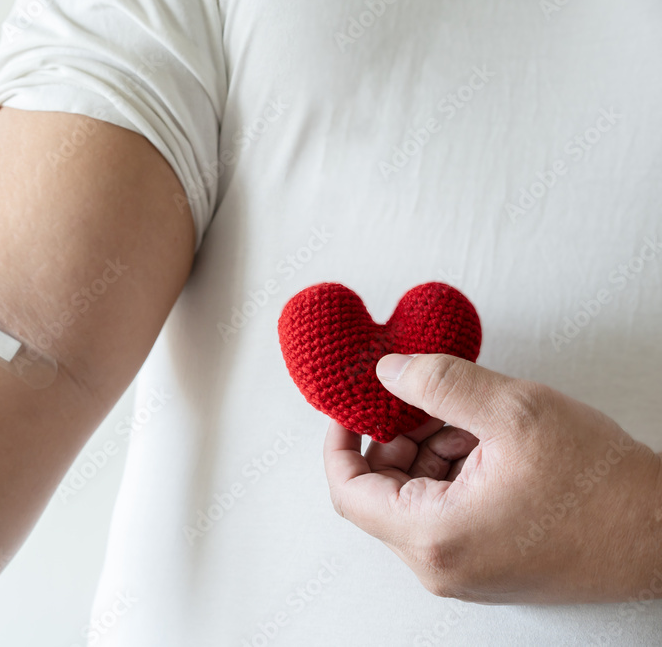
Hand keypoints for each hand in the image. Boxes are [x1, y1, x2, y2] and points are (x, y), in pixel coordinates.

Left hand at [323, 353, 661, 603]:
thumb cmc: (603, 484)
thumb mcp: (513, 411)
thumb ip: (438, 383)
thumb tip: (387, 372)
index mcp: (434, 537)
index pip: (348, 490)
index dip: (339, 440)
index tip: (347, 404)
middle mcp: (440, 566)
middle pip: (381, 492)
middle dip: (397, 438)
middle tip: (427, 400)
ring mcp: (464, 570)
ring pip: (415, 499)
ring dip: (430, 451)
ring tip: (475, 423)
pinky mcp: (487, 564)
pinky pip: (445, 513)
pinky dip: (453, 472)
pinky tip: (490, 446)